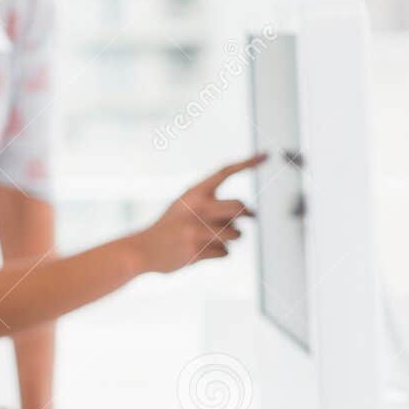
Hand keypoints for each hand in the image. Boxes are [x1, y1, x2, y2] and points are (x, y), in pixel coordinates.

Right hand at [131, 153, 263, 273]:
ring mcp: (197, 229)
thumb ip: (213, 207)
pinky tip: (200, 252)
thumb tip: (249, 215)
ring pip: (236, 233)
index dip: (248, 163)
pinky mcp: (197, 249)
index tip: (266, 155)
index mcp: (194, 192)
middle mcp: (197, 207)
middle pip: (241, 207)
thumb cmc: (170, 228)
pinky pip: (225, 252)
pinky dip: (218, 253)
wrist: (142, 250)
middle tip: (248, 218)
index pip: (225, 172)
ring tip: (211, 239)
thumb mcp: (185, 207)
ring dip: (231, 238)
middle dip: (247, 215)